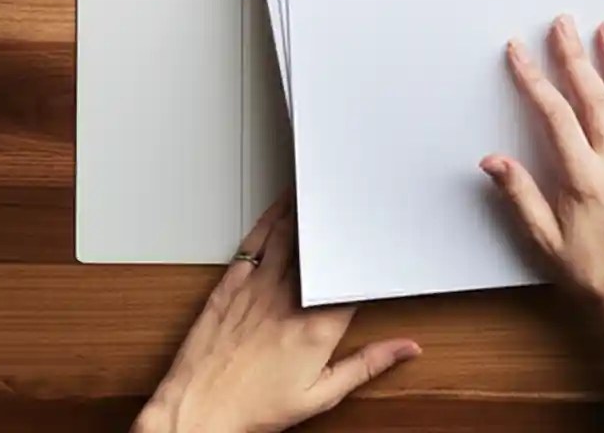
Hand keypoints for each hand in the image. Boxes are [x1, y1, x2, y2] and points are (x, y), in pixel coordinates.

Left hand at [133, 200, 420, 432]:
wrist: (197, 414)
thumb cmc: (253, 409)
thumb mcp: (322, 395)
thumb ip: (368, 365)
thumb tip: (406, 348)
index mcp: (318, 327)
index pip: (351, 279)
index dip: (367, 256)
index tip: (378, 241)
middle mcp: (288, 300)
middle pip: (320, 250)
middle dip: (335, 225)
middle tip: (349, 202)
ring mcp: (256, 290)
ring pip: (286, 237)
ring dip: (303, 212)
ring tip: (317, 193)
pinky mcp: (229, 288)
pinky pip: (253, 244)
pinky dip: (267, 222)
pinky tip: (277, 210)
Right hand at [481, 17, 603, 432]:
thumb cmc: (591, 275)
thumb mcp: (544, 241)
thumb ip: (520, 195)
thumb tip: (490, 159)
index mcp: (582, 178)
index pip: (553, 115)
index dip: (533, 79)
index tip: (518, 50)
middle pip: (593, 97)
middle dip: (573, 56)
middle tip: (561, 23)